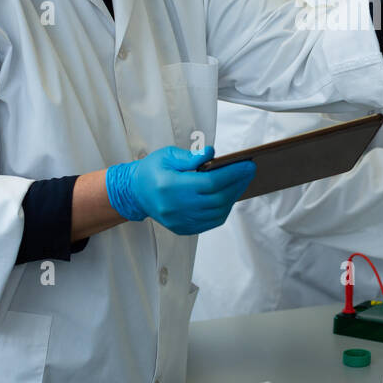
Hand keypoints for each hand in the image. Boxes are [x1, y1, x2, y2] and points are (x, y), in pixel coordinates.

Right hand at [105, 146, 255, 234]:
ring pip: (217, 212)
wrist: (134, 193)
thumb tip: (212, 154)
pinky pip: (210, 222)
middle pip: (217, 198)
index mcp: (171, 186)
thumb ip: (190, 156)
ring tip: (240, 182)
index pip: (211, 183)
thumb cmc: (151, 171)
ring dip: (233, 197)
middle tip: (249, 171)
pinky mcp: (183, 228)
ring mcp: (180, 221)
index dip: (232, 174)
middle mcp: (176, 207)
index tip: (247, 165)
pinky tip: (228, 196)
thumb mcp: (167, 155)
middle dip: (238, 184)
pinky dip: (223, 209)